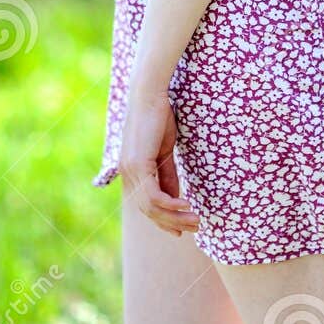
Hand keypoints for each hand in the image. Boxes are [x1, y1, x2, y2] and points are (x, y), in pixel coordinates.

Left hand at [119, 84, 199, 237]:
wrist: (150, 94)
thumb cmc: (158, 117)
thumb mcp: (165, 152)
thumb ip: (167, 175)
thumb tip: (176, 197)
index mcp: (132, 172)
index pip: (145, 205)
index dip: (164, 220)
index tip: (182, 229)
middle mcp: (128, 174)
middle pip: (148, 211)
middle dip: (172, 223)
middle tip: (194, 228)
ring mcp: (131, 170)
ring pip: (151, 207)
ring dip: (175, 217)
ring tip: (196, 220)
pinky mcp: (138, 164)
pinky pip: (154, 195)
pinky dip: (171, 205)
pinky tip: (187, 205)